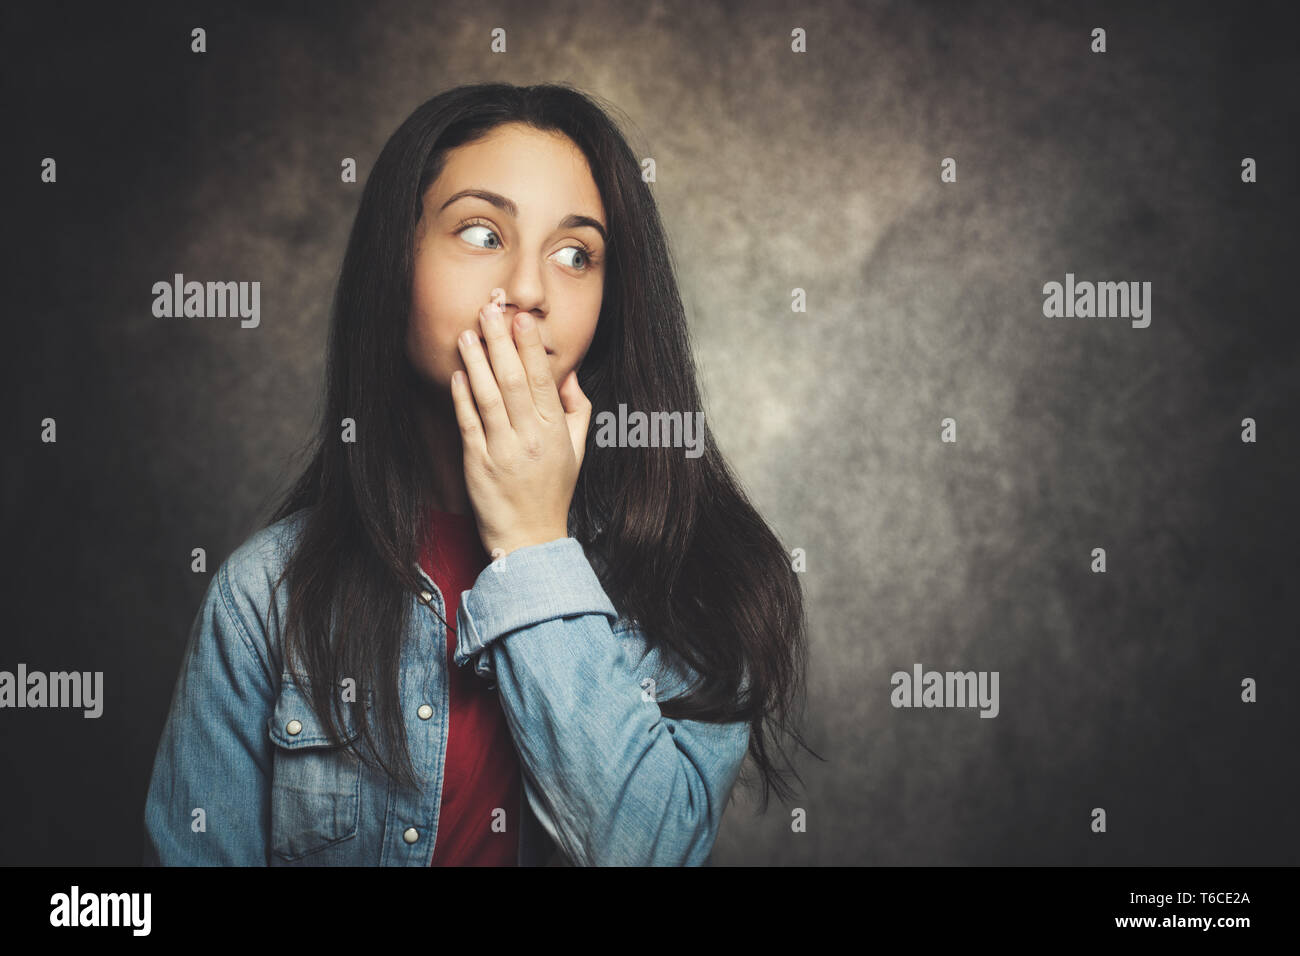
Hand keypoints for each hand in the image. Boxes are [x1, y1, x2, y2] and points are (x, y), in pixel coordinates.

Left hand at [450, 290, 591, 557]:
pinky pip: (469, 423)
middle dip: (501, 342)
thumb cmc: (552, 490)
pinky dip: (463, 397)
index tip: (522, 317)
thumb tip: (569, 374)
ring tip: (468, 333)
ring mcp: (503, 451)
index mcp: (555, 431)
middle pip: (514, 381)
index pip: (542, 380)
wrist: (530, 538)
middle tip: (490, 309)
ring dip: (477, 362)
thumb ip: (577, 409)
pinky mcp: (478, 464)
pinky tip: (458, 373)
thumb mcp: (576, 449)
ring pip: (489, 397)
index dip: (530, 346)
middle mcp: (530, 438)